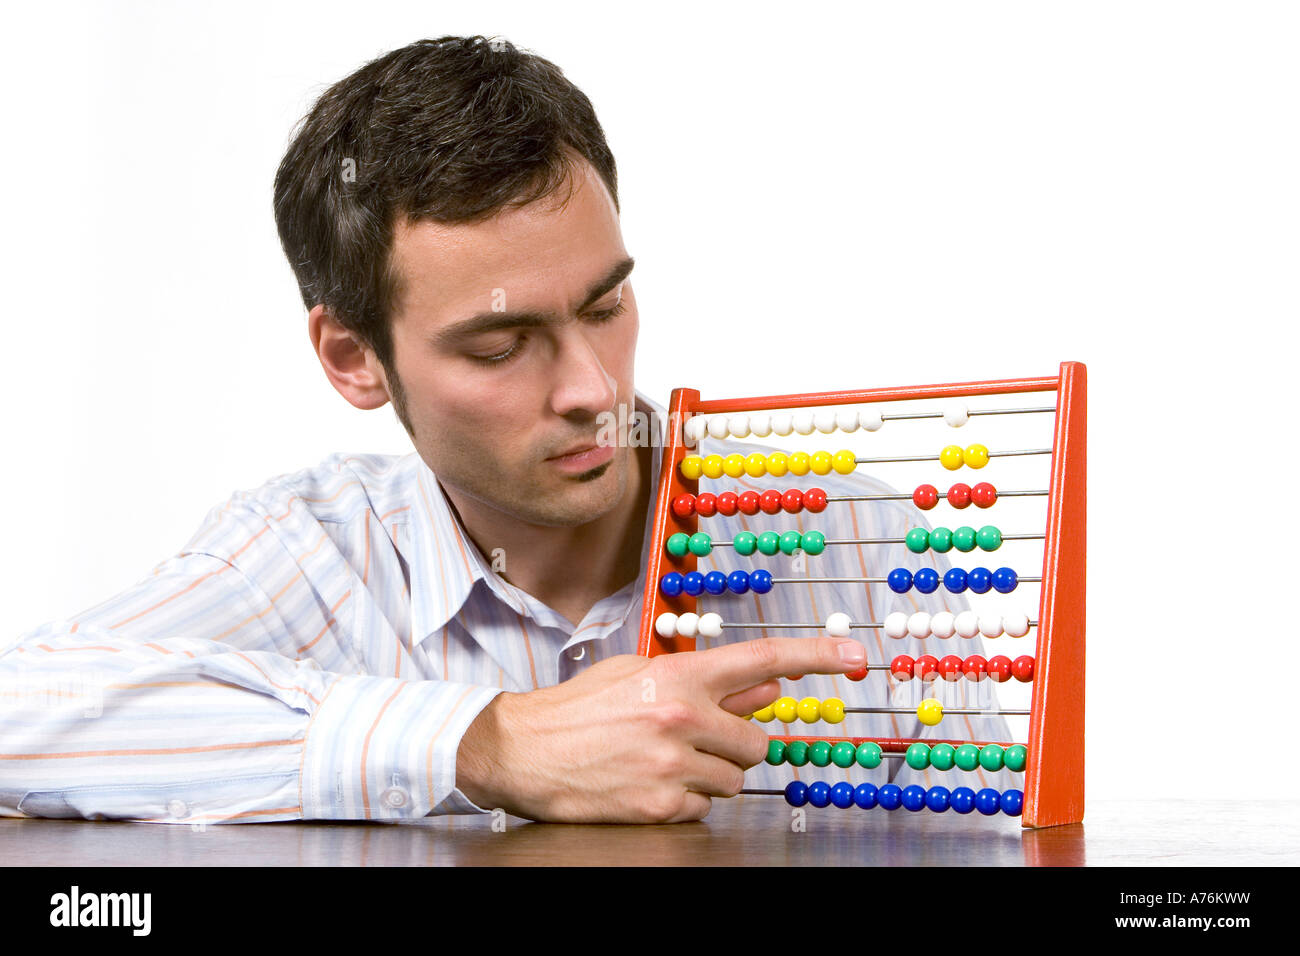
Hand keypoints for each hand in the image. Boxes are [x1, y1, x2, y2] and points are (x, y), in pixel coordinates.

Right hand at [455, 636, 866, 822]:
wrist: (522, 751)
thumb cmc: (579, 709)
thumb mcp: (640, 675)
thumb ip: (709, 683)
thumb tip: (769, 684)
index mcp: (678, 677)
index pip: (762, 658)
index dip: (816, 655)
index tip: (855, 654)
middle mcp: (680, 718)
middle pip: (757, 742)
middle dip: (737, 745)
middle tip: (700, 741)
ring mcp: (672, 766)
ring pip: (735, 780)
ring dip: (712, 775)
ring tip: (665, 761)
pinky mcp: (661, 806)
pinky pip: (705, 808)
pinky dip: (688, 800)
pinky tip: (651, 783)